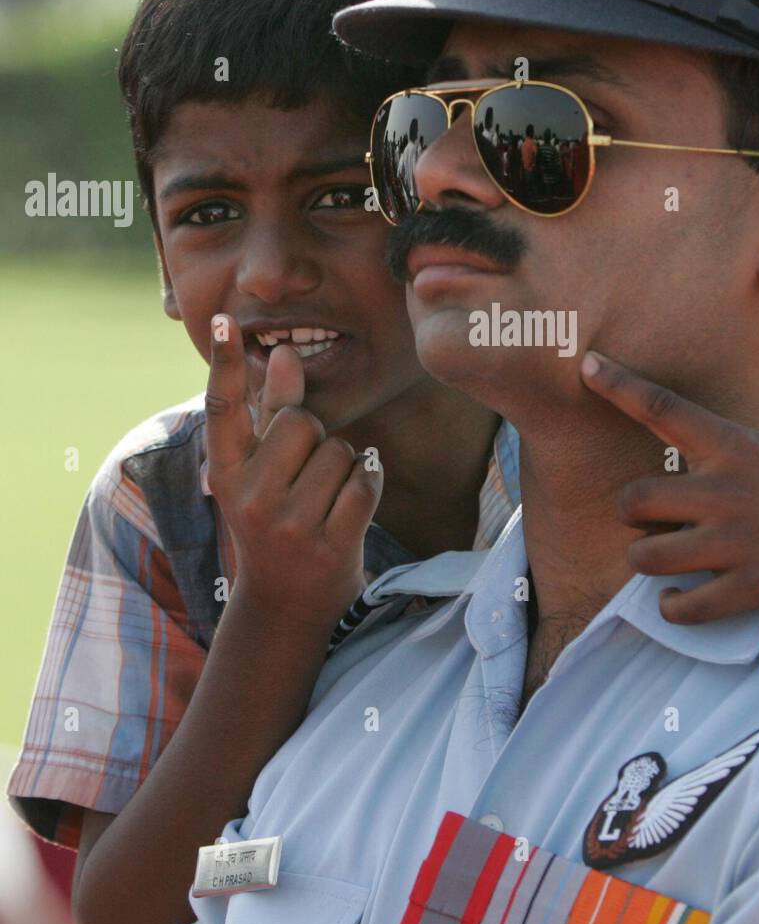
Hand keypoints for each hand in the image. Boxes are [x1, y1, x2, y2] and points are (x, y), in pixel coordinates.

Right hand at [204, 314, 381, 632]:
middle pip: (302, 423)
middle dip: (318, 438)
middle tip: (307, 476)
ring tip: (325, 499)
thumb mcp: (263, 472)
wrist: (287, 603)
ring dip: (345, 467)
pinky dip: (369, 483)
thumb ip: (273, 413)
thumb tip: (284, 352)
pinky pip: (365, 482)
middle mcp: (249, 497)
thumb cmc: (277, 520)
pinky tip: (353, 504)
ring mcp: (287, 524)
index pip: (224, 408)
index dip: (225, 363)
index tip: (226, 319)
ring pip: (340, 452)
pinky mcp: (328, 544)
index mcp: (225, 473)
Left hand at [580, 349, 758, 622]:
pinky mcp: (756, 586)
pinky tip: (681, 600)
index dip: (619, 386)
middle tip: (649, 520)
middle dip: (631, 514)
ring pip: (646, 558)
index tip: (587, 365)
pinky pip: (685, 608)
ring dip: (646, 562)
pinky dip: (674, 608)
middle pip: (633, 501)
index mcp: (735, 446)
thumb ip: (728, 452)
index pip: (664, 409)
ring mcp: (739, 540)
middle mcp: (728, 490)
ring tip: (663, 561)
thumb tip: (682, 459)